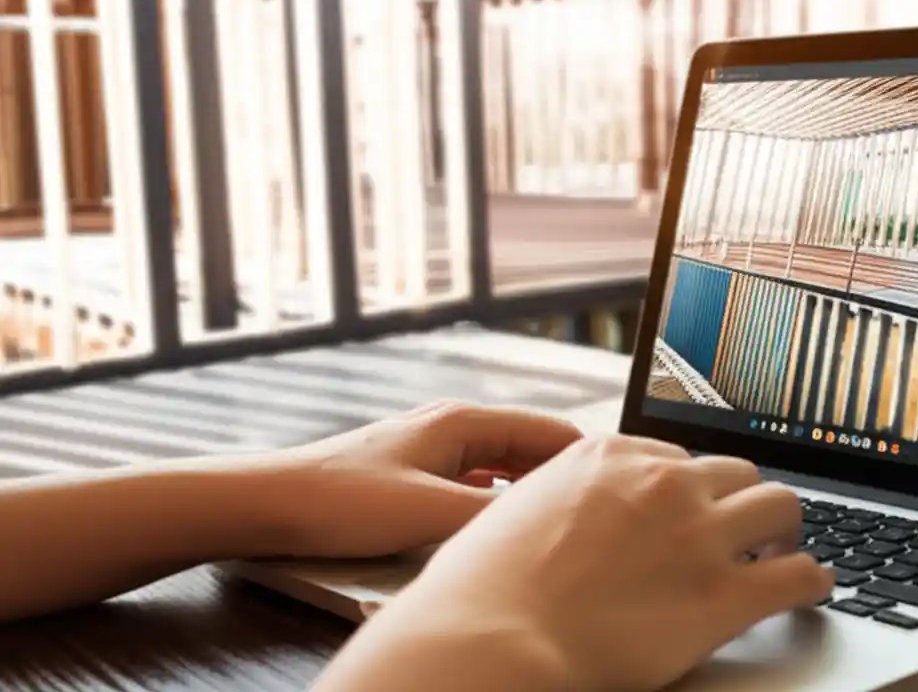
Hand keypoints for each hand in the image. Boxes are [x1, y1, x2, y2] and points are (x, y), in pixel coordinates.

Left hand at [269, 401, 581, 558]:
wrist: (270, 504)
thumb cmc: (343, 499)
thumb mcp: (429, 512)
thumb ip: (492, 517)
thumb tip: (546, 520)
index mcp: (462, 422)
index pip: (548, 430)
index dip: (587, 456)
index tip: (619, 483)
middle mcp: (451, 427)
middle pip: (528, 445)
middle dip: (562, 472)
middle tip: (600, 506)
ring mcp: (430, 449)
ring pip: (500, 465)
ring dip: (530, 487)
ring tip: (560, 517)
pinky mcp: (411, 474)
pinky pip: (474, 481)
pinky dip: (498, 498)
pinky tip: (502, 524)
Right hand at [383, 434, 833, 690]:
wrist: (489, 644)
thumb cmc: (479, 594)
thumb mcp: (508, 517)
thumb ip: (552, 505)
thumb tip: (559, 520)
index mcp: (608, 456)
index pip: (676, 458)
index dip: (689, 491)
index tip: (691, 512)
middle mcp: (661, 482)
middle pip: (736, 473)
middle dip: (740, 502)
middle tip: (741, 534)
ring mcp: (698, 535)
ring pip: (781, 507)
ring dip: (784, 531)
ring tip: (783, 553)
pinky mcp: (725, 596)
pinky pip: (801, 575)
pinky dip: (813, 582)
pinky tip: (811, 591)